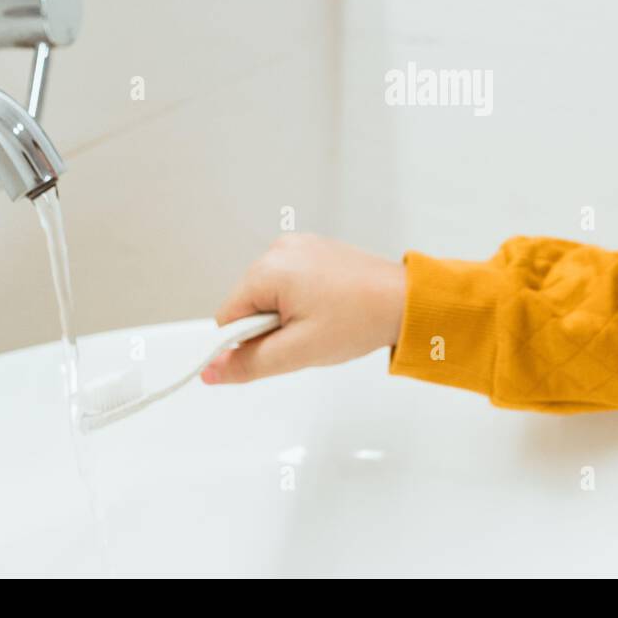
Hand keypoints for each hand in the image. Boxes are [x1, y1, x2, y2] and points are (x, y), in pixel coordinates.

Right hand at [201, 233, 406, 384]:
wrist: (405, 302)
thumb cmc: (361, 318)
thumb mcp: (298, 352)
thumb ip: (249, 363)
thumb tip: (212, 371)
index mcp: (269, 268)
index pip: (227, 317)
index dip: (247, 343)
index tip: (277, 349)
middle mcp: (279, 248)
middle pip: (248, 304)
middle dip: (270, 328)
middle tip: (308, 334)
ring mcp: (298, 246)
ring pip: (269, 296)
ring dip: (286, 316)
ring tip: (321, 321)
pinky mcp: (314, 250)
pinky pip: (290, 284)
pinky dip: (302, 301)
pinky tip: (328, 308)